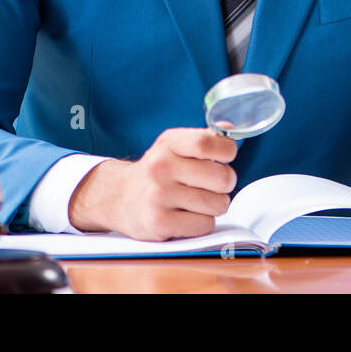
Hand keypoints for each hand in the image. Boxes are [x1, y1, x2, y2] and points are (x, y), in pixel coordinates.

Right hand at [68, 127, 237, 239]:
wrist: (120, 197)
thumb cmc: (157, 171)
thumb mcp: (174, 145)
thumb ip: (204, 138)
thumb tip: (230, 127)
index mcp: (169, 143)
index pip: (208, 142)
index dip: (227, 151)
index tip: (226, 157)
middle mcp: (161, 167)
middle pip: (222, 178)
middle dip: (226, 184)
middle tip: (214, 184)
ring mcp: (159, 196)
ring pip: (217, 204)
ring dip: (214, 206)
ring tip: (198, 201)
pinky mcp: (159, 223)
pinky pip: (204, 225)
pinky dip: (202, 223)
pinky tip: (187, 216)